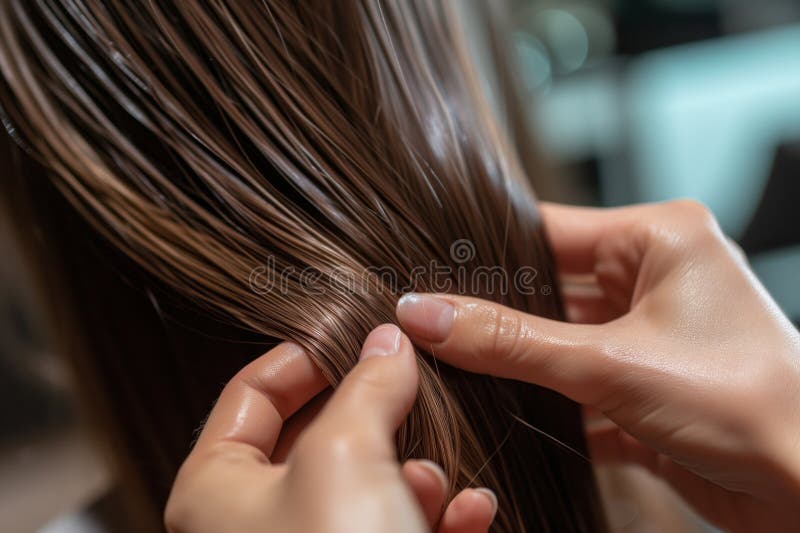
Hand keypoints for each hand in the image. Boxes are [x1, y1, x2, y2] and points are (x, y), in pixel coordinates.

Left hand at [165, 324, 496, 532]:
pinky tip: (470, 510)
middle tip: (410, 389)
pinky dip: (437, 517)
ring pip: (368, 485)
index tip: (354, 336)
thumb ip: (368, 386)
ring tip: (435, 477)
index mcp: (217, 489)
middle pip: (318, 437)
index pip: (250, 394)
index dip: (303, 357)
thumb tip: (387, 341)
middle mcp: (257, 524)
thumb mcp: (347, 456)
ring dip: (412, 475)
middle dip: (372, 418)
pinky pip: (401, 529)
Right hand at [396, 200, 799, 532]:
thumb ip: (511, 341)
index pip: (549, 229)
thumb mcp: (611, 364)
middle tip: (433, 326)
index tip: (430, 271)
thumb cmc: (751, 404)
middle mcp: (655, 278)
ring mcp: (650, 334)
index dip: (488, 254)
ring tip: (454, 368)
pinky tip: (503, 413)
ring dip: (519, 362)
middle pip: (549, 287)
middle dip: (498, 315)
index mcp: (659, 238)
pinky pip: (577, 381)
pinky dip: (545, 401)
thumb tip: (429, 314)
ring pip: (559, 338)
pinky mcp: (645, 385)